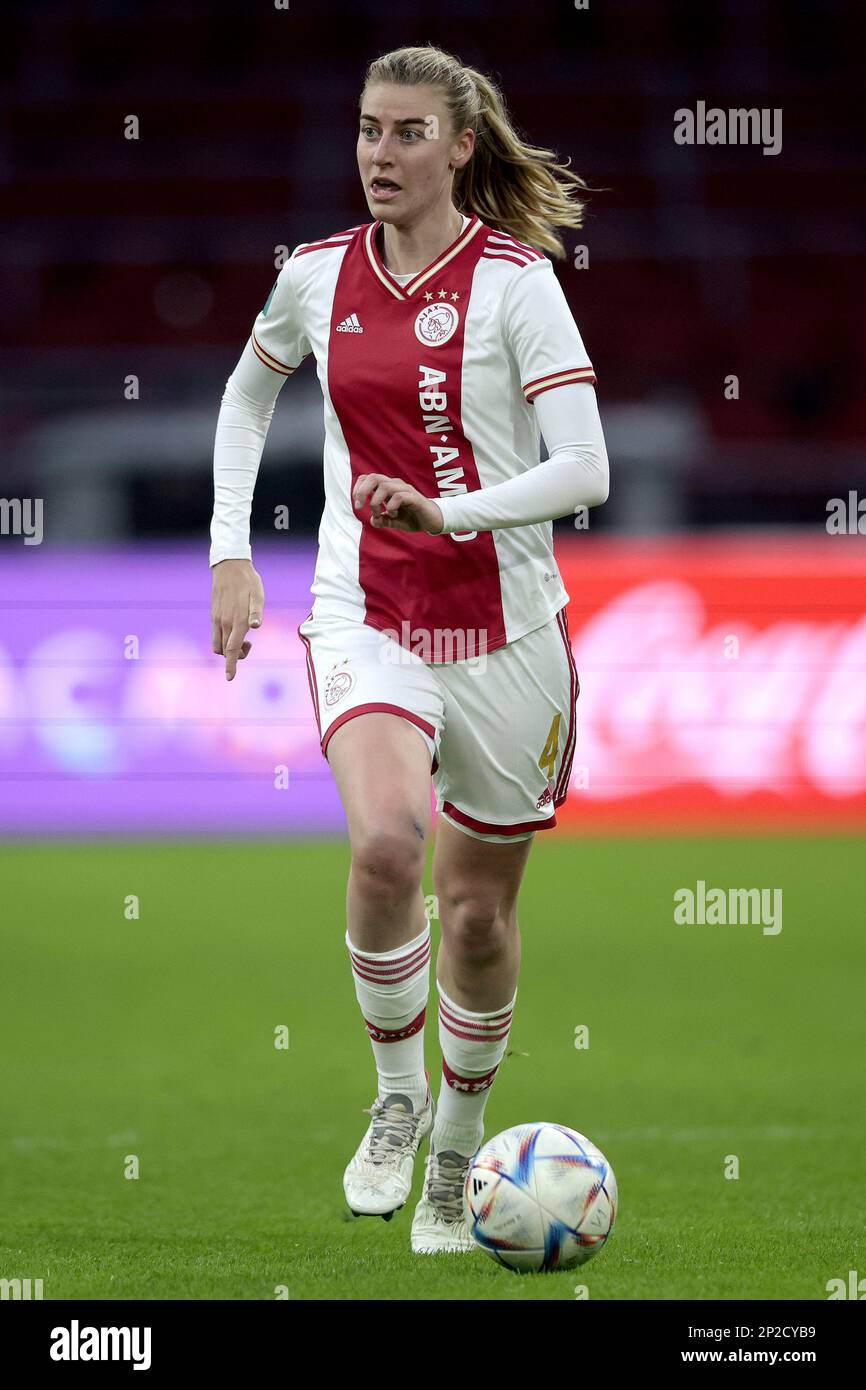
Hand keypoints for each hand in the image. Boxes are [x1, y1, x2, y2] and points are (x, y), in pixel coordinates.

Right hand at [211, 559, 264, 680]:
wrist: (228, 566)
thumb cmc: (248, 581)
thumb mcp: (258, 595)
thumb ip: (256, 612)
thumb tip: (255, 627)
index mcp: (237, 620)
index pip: (232, 649)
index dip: (232, 664)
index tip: (230, 678)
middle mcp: (224, 622)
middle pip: (225, 651)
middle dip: (235, 656)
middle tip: (250, 645)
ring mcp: (217, 619)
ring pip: (218, 645)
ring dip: (229, 649)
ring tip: (243, 638)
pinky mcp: (214, 615)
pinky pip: (215, 635)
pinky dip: (224, 640)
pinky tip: (235, 629)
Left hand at [353, 473, 443, 533]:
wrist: (433, 521)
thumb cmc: (413, 518)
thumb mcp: (394, 522)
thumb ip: (383, 520)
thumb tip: (372, 521)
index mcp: (388, 487)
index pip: (368, 478)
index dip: (358, 488)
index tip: (357, 503)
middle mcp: (396, 485)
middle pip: (374, 477)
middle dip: (363, 491)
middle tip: (360, 506)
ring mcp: (405, 490)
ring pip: (384, 487)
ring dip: (376, 502)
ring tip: (379, 514)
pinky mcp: (414, 498)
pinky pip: (398, 497)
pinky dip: (391, 507)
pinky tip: (393, 515)